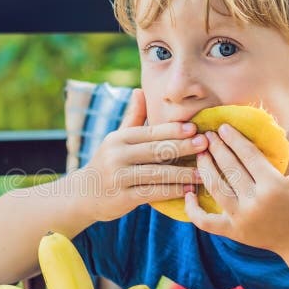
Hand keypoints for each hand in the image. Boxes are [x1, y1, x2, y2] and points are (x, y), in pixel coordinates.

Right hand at [74, 88, 207, 221]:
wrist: (83, 195)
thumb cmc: (107, 163)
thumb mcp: (116, 139)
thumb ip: (133, 117)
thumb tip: (140, 90)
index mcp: (118, 139)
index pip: (150, 132)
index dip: (173, 130)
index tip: (195, 128)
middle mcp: (116, 156)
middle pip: (156, 150)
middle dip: (183, 147)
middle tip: (205, 144)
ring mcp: (118, 178)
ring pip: (157, 174)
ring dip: (182, 173)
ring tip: (203, 172)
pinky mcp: (122, 198)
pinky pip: (152, 193)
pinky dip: (171, 192)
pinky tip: (187, 190)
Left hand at [184, 121, 288, 255]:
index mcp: (274, 186)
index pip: (247, 156)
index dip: (233, 139)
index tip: (222, 127)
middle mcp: (255, 202)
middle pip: (229, 169)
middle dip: (216, 149)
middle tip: (206, 135)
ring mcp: (241, 219)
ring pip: (215, 189)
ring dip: (204, 169)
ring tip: (200, 154)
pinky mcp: (233, 232)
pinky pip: (206, 221)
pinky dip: (193, 210)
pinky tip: (188, 193)